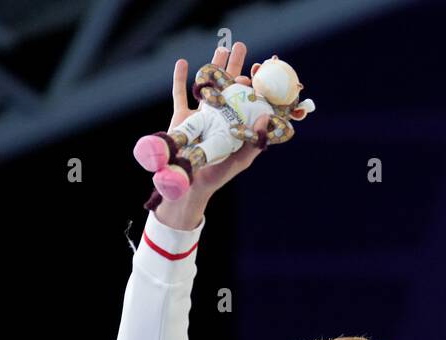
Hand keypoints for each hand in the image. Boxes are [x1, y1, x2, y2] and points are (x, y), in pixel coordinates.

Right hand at [153, 41, 270, 228]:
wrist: (189, 186)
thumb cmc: (217, 175)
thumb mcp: (240, 160)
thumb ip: (254, 142)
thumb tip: (266, 120)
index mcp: (234, 123)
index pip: (246, 98)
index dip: (253, 84)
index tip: (259, 71)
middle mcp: (219, 116)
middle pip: (228, 85)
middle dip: (234, 66)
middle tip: (240, 46)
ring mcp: (200, 115)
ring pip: (207, 84)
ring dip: (213, 67)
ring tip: (221, 48)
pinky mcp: (181, 118)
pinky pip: (179, 94)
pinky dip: (180, 79)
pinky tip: (183, 62)